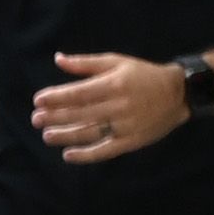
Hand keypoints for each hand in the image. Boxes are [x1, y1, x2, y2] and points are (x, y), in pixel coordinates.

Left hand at [34, 52, 187, 162]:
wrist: (177, 94)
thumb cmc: (142, 74)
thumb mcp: (116, 62)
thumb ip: (86, 63)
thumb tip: (57, 59)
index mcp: (114, 84)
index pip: (79, 93)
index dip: (57, 97)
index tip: (38, 100)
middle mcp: (119, 106)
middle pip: (81, 114)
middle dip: (55, 117)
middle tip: (36, 119)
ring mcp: (125, 126)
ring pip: (90, 133)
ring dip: (66, 136)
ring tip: (47, 135)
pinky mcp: (132, 141)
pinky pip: (106, 151)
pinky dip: (87, 155)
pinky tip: (68, 155)